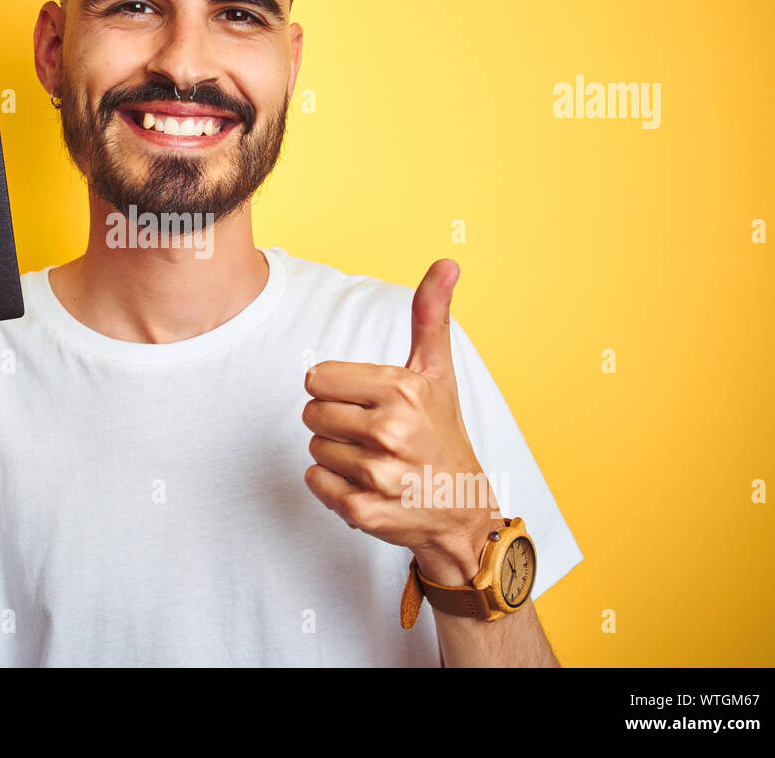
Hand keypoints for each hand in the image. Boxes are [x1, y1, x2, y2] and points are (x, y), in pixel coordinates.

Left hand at [302, 259, 500, 585]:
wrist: (463, 511)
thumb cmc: (442, 435)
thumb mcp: (437, 373)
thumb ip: (430, 316)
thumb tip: (447, 261)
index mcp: (401, 390)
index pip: (317, 378)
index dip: (336, 390)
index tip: (366, 403)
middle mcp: (390, 431)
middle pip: (311, 414)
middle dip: (335, 423)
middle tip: (371, 435)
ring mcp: (378, 474)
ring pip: (313, 450)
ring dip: (336, 456)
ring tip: (374, 461)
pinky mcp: (364, 511)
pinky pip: (315, 483)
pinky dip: (333, 486)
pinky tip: (367, 486)